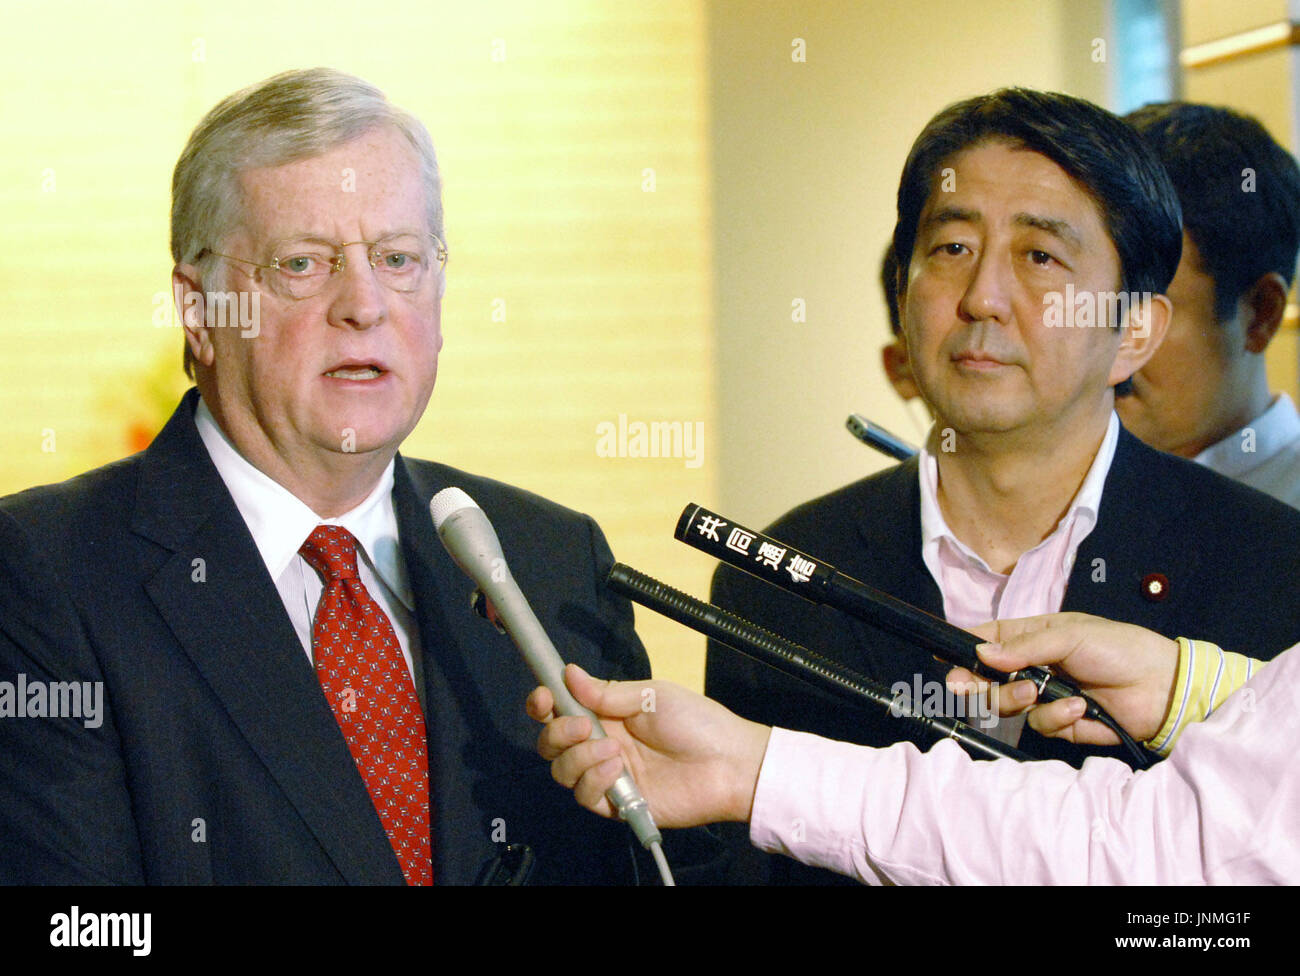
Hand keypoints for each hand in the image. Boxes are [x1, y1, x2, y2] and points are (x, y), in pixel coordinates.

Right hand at [526, 664, 771, 827]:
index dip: (543, 703)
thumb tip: (569, 674)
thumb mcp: (652, 695)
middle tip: (583, 725)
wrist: (729, 763)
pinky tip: (619, 768)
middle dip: (557, 731)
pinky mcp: (617, 804)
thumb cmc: (698, 722)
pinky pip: (585, 796)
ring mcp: (608, 775)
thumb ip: (608, 691)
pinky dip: (594, 779)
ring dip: (579, 757)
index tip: (543, 697)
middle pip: (552, 743)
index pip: (560, 710)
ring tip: (614, 749)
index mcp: (608, 714)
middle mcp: (601, 744)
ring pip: (562, 770)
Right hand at [946, 612, 1178, 744]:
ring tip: (1042, 692)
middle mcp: (1033, 667)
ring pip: (1007, 706)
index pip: (986, 640)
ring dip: (1018, 699)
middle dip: (978, 684)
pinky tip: (1080, 708)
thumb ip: (1024, 647)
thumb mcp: (1071, 635)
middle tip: (969, 688)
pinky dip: (1058, 717)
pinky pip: (1041, 725)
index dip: (963, 649)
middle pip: (985, 679)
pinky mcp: (1062, 724)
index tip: (945, 658)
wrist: (1163, 689)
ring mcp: (1045, 697)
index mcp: (1032, 637)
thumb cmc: (1120, 648)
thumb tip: (981, 653)